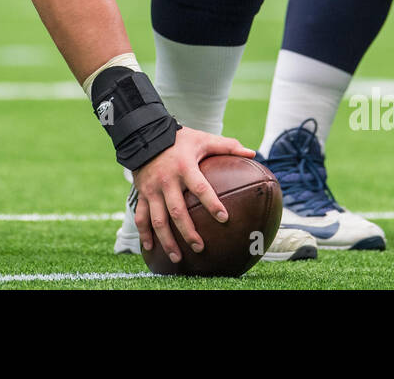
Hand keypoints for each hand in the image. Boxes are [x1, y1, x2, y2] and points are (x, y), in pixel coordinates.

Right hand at [132, 127, 254, 263]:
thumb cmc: (179, 139)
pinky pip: (141, 217)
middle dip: (188, 232)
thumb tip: (252, 153)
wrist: (145, 135)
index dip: (212, 203)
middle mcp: (167, 181)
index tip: (224, 218)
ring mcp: (152, 190)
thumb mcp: (203, 140)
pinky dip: (144, 234)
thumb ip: (227, 147)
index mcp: (184, 167)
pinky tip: (150, 249)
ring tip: (177, 258)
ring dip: (167, 240)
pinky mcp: (142, 194)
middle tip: (200, 247)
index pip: (200, 188)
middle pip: (177, 211)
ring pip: (158, 220)